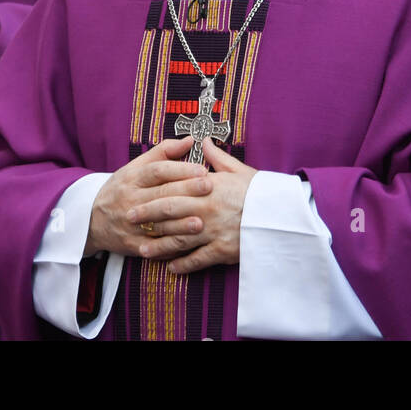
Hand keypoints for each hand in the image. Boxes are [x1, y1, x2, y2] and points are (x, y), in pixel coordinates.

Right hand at [85, 137, 209, 256]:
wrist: (92, 219)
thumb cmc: (122, 188)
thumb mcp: (136, 167)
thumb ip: (164, 152)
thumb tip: (191, 140)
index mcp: (132, 178)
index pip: (157, 171)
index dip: (180, 169)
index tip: (202, 170)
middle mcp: (131, 199)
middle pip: (161, 194)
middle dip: (186, 191)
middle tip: (209, 187)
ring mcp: (131, 223)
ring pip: (158, 223)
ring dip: (180, 223)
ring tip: (201, 220)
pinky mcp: (134, 244)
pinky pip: (155, 246)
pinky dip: (172, 245)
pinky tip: (188, 243)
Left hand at [125, 139, 257, 273]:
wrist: (281, 214)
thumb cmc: (259, 190)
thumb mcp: (238, 169)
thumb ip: (216, 157)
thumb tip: (202, 141)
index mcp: (207, 188)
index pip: (172, 191)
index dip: (152, 195)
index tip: (136, 198)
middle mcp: (206, 209)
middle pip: (169, 214)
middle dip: (147, 217)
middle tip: (129, 220)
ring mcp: (213, 231)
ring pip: (178, 239)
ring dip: (159, 246)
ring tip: (143, 250)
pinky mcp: (223, 250)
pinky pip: (198, 260)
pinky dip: (183, 265)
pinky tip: (171, 268)